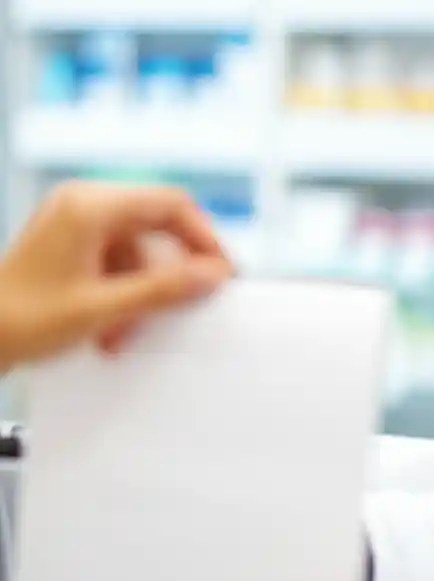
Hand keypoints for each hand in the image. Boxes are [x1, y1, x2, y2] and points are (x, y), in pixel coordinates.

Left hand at [0, 181, 233, 370]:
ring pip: (140, 251)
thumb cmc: (21, 318)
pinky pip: (119, 262)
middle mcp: (83, 205)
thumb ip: (164, 289)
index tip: (222, 271)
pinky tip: (113, 327)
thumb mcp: (104, 308)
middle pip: (158, 226)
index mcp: (89, 207)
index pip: (171, 205)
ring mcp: (76, 223)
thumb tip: (212, 275)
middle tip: (195, 297)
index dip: (205, 238)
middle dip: (173, 270)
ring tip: (128, 331)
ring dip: (144, 293)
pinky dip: (124, 294)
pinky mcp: (73, 244)